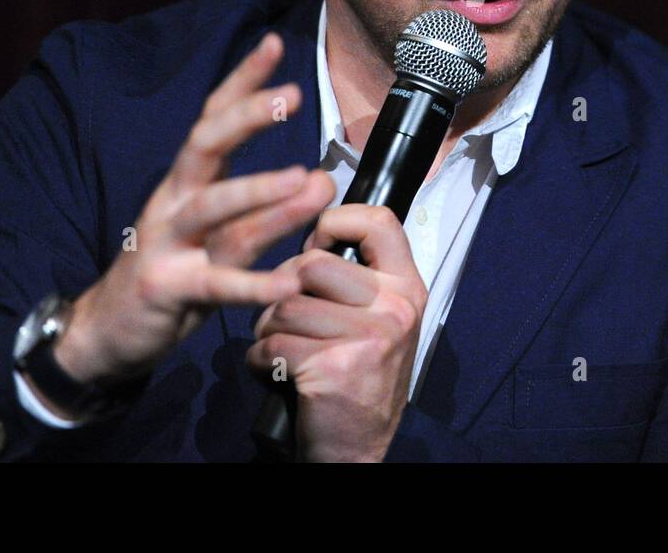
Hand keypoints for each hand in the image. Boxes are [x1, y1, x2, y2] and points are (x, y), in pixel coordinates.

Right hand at [49, 31, 335, 395]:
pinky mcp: (167, 289)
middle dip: (247, 116)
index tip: (275, 43)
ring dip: (259, 192)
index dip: (243, 81)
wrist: (107, 334)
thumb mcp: (217, 234)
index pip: (214, 118)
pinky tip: (289, 284)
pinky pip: (215, 284)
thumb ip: (263, 208)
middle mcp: (173, 201)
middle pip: (206, 145)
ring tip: (306, 181)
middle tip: (294, 94)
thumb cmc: (174, 274)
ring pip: (213, 209)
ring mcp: (166, 243)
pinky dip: (253, 285)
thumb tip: (320, 178)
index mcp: (187, 182)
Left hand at [246, 204, 427, 461]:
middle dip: (282, 289)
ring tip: (281, 347)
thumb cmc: (360, 377)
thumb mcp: (380, 319)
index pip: (378, 220)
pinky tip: (275, 372)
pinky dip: (260, 359)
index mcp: (407, 287)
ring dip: (267, 328)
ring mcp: (369, 337)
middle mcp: (395, 307)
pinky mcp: (334, 366)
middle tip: (287, 317)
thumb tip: (314, 230)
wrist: (359, 448)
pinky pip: (272, 342)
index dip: (337, 221)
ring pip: (284, 304)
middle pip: (311, 264)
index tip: (318, 243)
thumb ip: (359, 276)